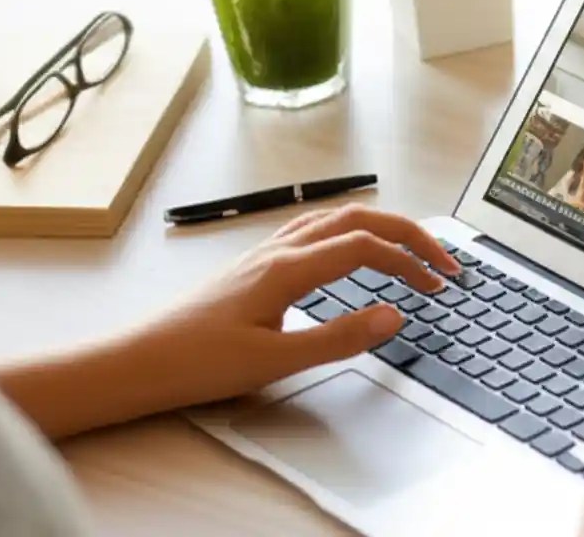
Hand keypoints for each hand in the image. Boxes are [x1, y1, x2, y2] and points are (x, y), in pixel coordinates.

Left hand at [123, 205, 459, 414]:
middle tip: (443, 261)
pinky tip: (352, 250)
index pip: (366, 246)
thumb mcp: (277, 360)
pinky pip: (314, 230)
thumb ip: (339, 337)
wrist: (140, 363)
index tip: (439, 288)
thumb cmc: (198, 363)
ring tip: (410, 249)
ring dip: (380, 227)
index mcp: (287, 268)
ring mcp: (266, 253)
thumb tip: (394, 316)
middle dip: (408, 234)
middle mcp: (279, 250)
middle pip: (358, 219)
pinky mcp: (257, 265)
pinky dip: (350, 231)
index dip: (410, 263)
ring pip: (336, 219)